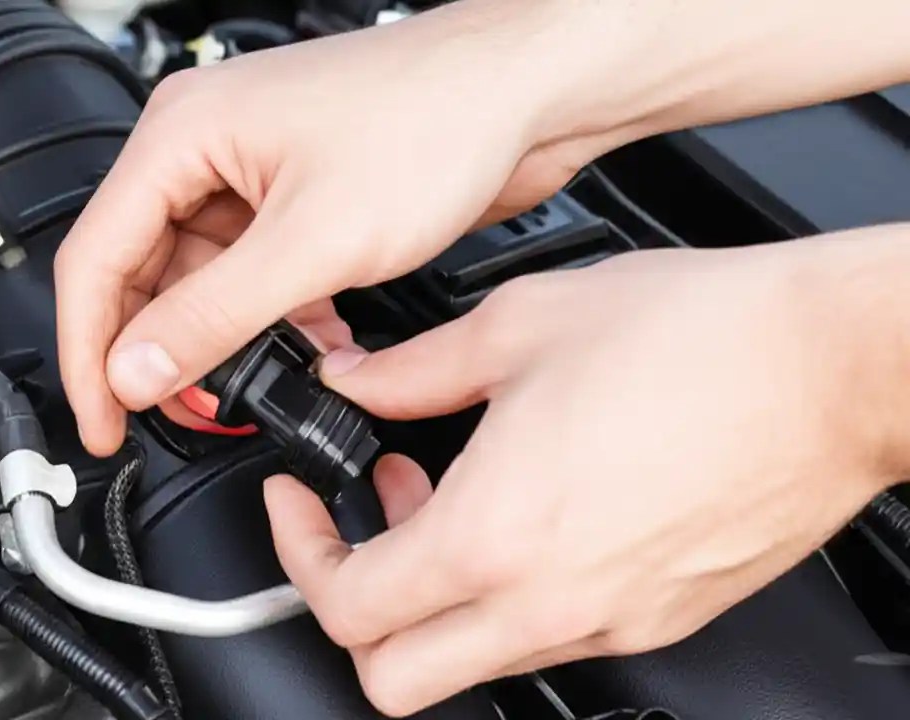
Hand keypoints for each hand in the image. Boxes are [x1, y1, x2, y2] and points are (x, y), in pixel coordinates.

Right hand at [55, 0, 613, 454]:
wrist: (525, 93)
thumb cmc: (433, 118)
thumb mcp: (312, 242)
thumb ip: (215, 316)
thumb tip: (137, 369)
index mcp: (182, 134)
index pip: (96, 258)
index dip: (89, 352)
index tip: (104, 420)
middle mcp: (206, 149)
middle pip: (144, 273)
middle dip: (164, 352)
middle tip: (185, 413)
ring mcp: (253, 174)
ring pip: (204, 281)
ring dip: (232, 340)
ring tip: (261, 384)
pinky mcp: (298, 199)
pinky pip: (257, 274)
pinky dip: (276, 319)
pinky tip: (313, 346)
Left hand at [266, 232, 909, 715]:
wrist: (835, 365)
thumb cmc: (703, 339)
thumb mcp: (518, 324)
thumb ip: (410, 368)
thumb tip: (357, 382)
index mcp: (494, 536)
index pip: (345, 606)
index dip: (298, 551)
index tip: (300, 502)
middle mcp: (547, 602)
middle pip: (393, 679)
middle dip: (353, 609)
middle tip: (357, 528)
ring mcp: (608, 622)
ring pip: (470, 663)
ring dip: (431, 598)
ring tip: (446, 500)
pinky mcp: (658, 619)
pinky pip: (548, 638)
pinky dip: (505, 596)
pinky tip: (522, 512)